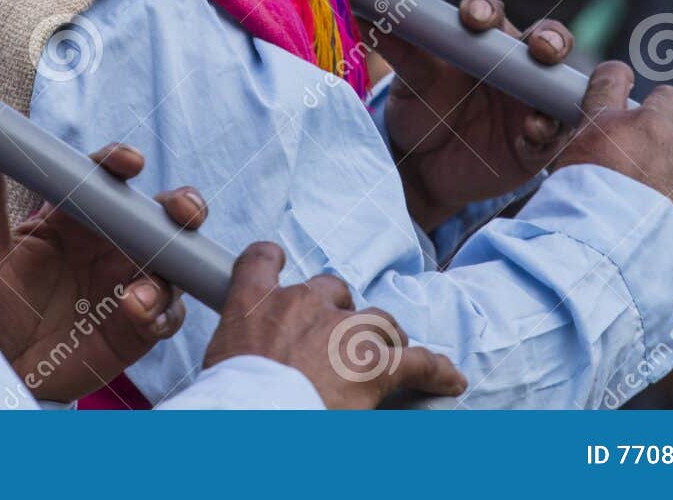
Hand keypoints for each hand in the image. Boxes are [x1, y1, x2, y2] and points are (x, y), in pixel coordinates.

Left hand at [0, 143, 205, 401]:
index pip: (105, 177)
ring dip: (176, 265)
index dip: (120, 162)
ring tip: (139, 292)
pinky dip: (162, 312)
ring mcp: (132, 282)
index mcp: (76, 217)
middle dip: (180, 204)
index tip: (128, 162)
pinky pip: (169, 313)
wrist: (3, 372)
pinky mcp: (143, 324)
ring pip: (176, 259)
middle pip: (158, 211)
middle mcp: (112, 243)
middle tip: (181, 211)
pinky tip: (138, 314)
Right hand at [200, 243, 466, 409]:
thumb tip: (248, 365)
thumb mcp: (220, 360)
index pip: (261, 259)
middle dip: (338, 308)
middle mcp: (302, 303)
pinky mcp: (374, 365)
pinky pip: (417, 362)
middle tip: (336, 336)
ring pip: (377, 320)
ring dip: (383, 335)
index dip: (272, 259)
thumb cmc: (230, 395)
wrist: (256, 413)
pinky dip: (437, 371)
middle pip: (331, 288)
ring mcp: (342, 330)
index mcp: (256, 301)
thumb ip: (238, 346)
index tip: (277, 260)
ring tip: (388, 352)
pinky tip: (451, 380)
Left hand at [380, 0, 575, 229]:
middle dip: (549, 40)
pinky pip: (553, 135)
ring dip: (556, 91)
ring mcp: (532, 103)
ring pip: (560, 87)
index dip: (486, 11)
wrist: (424, 168)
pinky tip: (532, 137)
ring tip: (537, 110)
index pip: (492, 15)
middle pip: (547, 40)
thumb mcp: (410, 82)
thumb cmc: (421, 111)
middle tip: (539, 48)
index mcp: (483, 42)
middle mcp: (515, 67)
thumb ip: (398, 49)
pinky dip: (546, 135)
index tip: (474, 18)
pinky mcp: (539, 142)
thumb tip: (362, 14)